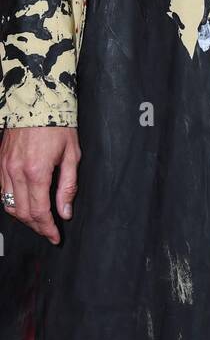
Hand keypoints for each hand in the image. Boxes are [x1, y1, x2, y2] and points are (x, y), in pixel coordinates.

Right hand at [0, 124, 79, 243]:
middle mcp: (17, 173)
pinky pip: (2, 192)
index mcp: (37, 172)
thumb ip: (68, 186)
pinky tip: (25, 204)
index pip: (40, 212)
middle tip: (49, 231)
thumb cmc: (58, 126)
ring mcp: (5, 168)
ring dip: (23, 218)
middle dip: (37, 227)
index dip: (48, 229)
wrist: (37, 102)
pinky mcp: (0, 163)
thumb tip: (65, 212)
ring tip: (38, 221)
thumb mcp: (72, 155)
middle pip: (23, 213)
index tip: (55, 237)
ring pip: (9, 205)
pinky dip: (13, 203)